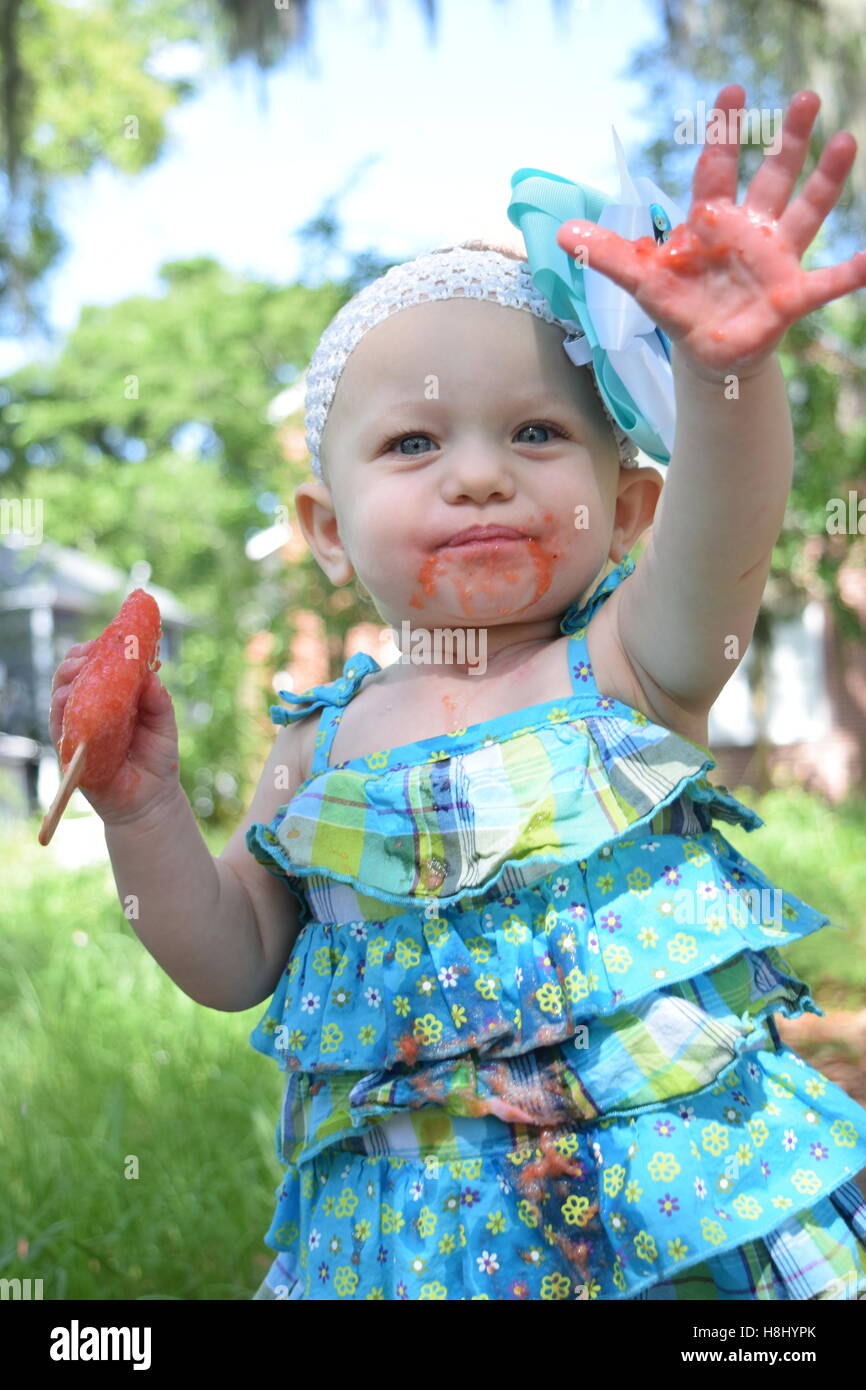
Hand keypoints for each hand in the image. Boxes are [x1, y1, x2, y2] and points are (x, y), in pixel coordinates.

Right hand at [49, 639, 181, 826]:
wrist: (152, 800)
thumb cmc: (157, 758)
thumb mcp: (164, 724)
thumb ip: (158, 700)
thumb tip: (150, 674)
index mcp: (111, 698)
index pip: (94, 667)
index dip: (96, 651)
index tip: (107, 640)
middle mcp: (90, 710)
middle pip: (71, 677)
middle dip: (77, 661)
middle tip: (88, 654)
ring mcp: (78, 730)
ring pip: (60, 698)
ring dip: (66, 681)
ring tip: (78, 670)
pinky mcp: (70, 752)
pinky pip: (59, 729)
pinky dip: (61, 712)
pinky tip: (67, 698)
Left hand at [556, 85, 865, 378]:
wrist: (708, 352)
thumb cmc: (679, 306)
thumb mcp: (641, 281)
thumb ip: (608, 255)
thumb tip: (560, 235)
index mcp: (713, 221)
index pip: (718, 168)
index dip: (724, 133)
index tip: (733, 92)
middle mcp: (750, 230)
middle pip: (772, 177)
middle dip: (789, 140)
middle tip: (806, 98)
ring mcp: (776, 259)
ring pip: (806, 211)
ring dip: (825, 180)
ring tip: (846, 141)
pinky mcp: (792, 295)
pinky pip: (827, 281)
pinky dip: (850, 272)